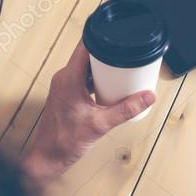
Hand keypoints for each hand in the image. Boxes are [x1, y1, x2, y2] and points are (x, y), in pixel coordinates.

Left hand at [20, 42, 154, 184]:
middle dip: (107, 54)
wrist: (47, 158)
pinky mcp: (66, 94)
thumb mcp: (101, 125)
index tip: (118, 36)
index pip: (84, 47)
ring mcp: (64, 85)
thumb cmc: (65, 142)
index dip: (101, 38)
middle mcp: (64, 78)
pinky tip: (109, 87)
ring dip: (102, 68)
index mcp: (69, 78)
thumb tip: (147, 97)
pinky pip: (83, 78)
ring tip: (121, 71)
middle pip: (87, 55)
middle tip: (126, 57)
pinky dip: (96, 79)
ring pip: (85, 67)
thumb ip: (126, 110)